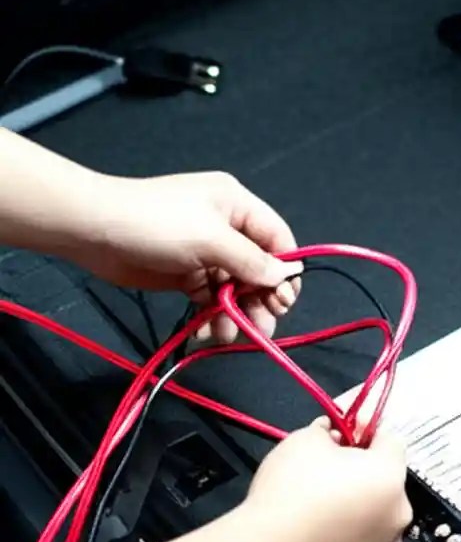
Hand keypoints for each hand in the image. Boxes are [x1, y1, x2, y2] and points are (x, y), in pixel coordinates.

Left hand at [69, 171, 301, 343]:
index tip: (282, 302)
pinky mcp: (186, 274)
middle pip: (260, 269)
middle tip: (260, 327)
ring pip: (236, 289)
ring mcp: (206, 253)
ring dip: (236, 314)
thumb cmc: (156, 224)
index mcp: (238, 206)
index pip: (278, 240)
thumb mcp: (211, 240)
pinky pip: (211, 298)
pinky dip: (213, 316)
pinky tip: (207, 332)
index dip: (285, 271)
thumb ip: (252, 261)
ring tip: (226, 335)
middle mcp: (227, 229)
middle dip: (261, 300)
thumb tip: (287, 277)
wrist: (92, 230)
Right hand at [241, 418, 411, 541]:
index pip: (390, 441)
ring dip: (361, 500)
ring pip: (379, 509)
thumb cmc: (291, 489)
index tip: (344, 434)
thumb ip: (328, 430)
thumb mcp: (305, 439)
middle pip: (387, 477)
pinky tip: (324, 528)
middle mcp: (400, 510)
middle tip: (329, 468)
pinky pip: (368, 535)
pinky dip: (354, 528)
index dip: (366, 433)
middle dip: (364, 468)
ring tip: (323, 502)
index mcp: (390, 475)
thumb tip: (333, 434)